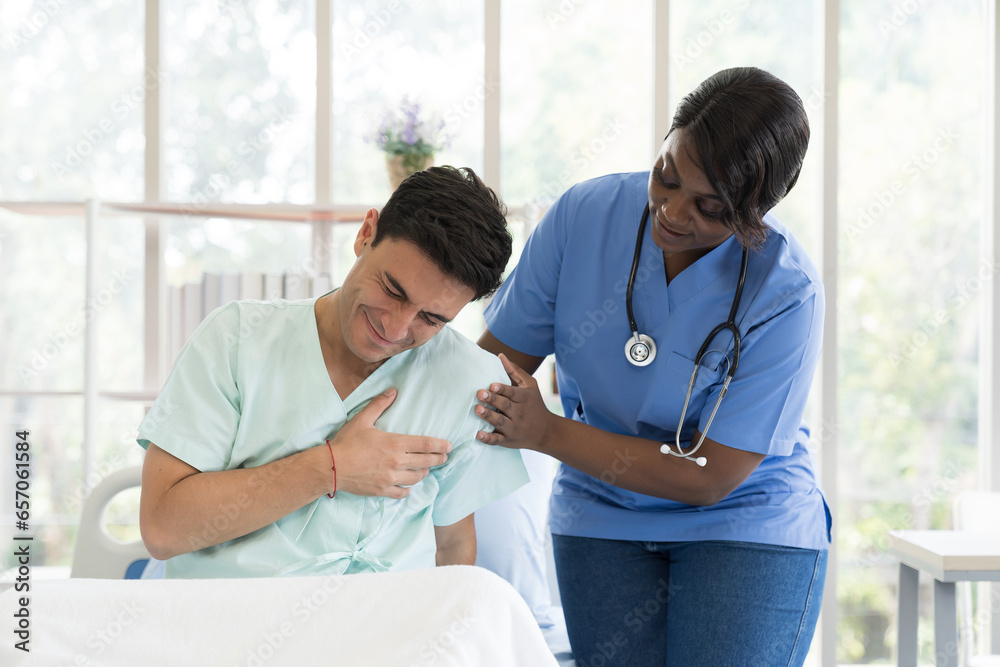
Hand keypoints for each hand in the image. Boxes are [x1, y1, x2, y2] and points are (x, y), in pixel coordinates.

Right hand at [329, 388, 451, 498]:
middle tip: (444, 457)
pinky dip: (408, 489)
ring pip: (416, 478)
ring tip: (427, 469)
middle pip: (426, 461)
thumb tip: (392, 391)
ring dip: (424, 473)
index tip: (449, 446)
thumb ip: (379, 404)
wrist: (331, 467)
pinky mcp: (382, 490)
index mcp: (395, 443)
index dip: (440, 446)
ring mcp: (390, 478)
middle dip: (438, 459)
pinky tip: (408, 485)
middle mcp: (397, 461)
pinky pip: (402, 493)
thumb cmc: (346, 442)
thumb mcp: (362, 419)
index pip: (426, 444)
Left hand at [475, 353, 553, 449]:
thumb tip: (500, 356)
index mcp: (525, 399)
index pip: (512, 393)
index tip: (492, 385)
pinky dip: (488, 438)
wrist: (547, 432)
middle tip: (480, 394)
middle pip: (505, 406)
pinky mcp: (508, 440)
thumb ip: (515, 371)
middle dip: (492, 400)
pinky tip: (478, 434)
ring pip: (500, 422)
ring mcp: (514, 428)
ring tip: (477, 409)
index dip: (502, 389)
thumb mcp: (530, 386)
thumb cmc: (535, 404)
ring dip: (488, 416)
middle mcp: (520, 414)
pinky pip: (497, 440)